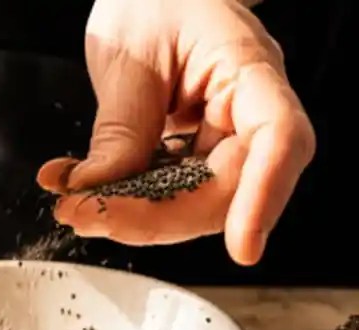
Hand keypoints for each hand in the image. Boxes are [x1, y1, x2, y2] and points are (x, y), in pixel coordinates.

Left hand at [37, 0, 314, 264]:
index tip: (244, 248)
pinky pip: (174, 194)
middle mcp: (249, 111)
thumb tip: (98, 192)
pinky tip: (89, 194)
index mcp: (251, 69)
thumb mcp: (128, 53)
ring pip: (198, 204)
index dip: (264, 198)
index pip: (280, 138)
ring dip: (137, 218)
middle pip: (230, 190)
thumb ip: (120, 127)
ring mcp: (226, 136)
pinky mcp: (198, 155)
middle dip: (160, 219)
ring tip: (79, 207)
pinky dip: (130, 203)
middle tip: (89, 216)